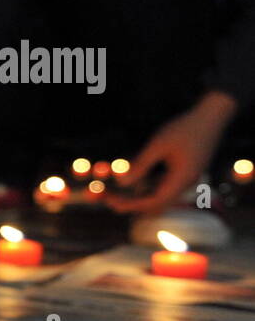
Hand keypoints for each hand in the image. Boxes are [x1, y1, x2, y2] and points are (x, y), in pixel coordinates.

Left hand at [107, 90, 237, 213]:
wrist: (211, 116)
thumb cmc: (184, 128)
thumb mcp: (158, 145)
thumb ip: (141, 165)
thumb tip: (122, 184)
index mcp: (182, 179)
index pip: (154, 201)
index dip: (132, 205)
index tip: (112, 203)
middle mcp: (186, 183)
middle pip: (157, 202)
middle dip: (132, 203)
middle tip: (109, 199)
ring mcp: (186, 179)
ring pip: (160, 196)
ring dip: (139, 196)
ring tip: (115, 193)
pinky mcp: (185, 173)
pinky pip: (164, 187)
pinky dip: (147, 187)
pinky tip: (131, 184)